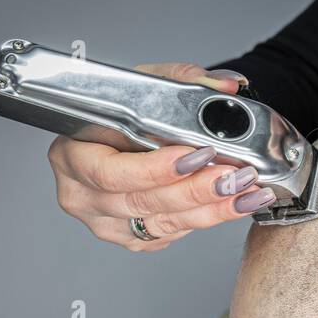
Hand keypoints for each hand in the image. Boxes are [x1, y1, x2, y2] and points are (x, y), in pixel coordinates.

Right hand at [46, 62, 275, 250]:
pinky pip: (171, 233)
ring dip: (211, 209)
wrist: (124, 136)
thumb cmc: (124, 111)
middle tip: (233, 176)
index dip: (154, 170)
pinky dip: (206, 219)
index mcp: (71, 156)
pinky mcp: (131, 238)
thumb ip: (185, 79)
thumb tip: (229, 86)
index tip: (196, 156)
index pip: (109, 172)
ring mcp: (105, 222)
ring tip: (246, 191)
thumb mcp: (145, 84)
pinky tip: (235, 204)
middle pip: (141, 202)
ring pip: (162, 223)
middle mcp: (81, 196)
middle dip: (194, 190)